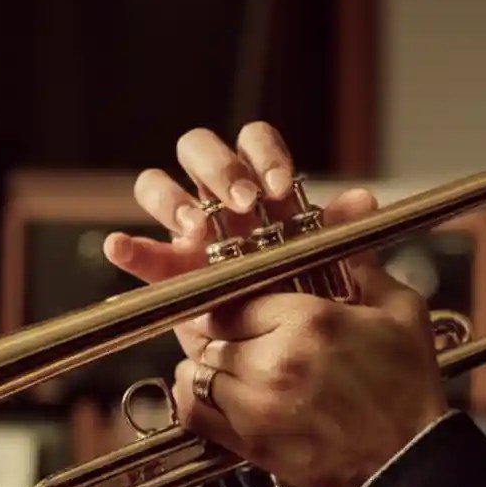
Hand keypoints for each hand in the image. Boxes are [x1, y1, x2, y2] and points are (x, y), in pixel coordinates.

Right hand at [102, 121, 376, 369]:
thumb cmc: (296, 288)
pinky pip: (136, 249)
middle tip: (242, 203)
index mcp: (256, 181)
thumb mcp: (321, 258)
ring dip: (173, 199)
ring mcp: (183, 228)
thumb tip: (364, 201)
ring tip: (196, 228)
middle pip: (198, 149)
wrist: (277, 345)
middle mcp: (213, 195)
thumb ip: (337, 229)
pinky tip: (122, 247)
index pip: (252, 141)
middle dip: (218, 169)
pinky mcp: (163, 268)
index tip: (279, 186)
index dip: (263, 154)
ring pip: (157, 184)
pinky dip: (126, 247)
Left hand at [103, 121, 448, 486]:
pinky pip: (195, 412)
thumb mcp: (401, 312)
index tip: (238, 303)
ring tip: (225, 360)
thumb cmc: (410, 389)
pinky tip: (211, 390)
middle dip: (218, 330)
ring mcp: (259, 404)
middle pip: (211, 331)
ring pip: (199, 368)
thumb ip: (364, 267)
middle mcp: (276, 360)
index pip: (236, 295)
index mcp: (310, 321)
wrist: (410, 460)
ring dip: (206, 362)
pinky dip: (194, 397)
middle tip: (232, 331)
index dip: (233, 298)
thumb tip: (350, 225)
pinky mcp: (251, 443)